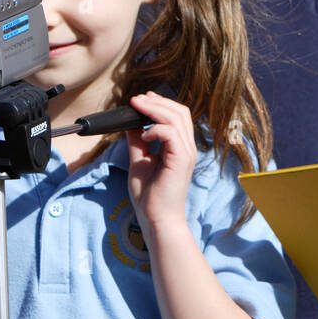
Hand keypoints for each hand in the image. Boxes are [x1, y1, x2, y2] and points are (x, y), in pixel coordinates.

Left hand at [125, 92, 196, 227]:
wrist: (156, 219)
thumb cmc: (149, 196)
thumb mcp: (139, 161)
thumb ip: (138, 142)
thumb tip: (131, 123)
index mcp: (179, 147)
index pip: (177, 116)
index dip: (160, 104)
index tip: (141, 100)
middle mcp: (186, 147)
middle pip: (180, 111)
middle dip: (158, 101)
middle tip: (137, 99)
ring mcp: (186, 153)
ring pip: (176, 118)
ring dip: (154, 109)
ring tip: (137, 107)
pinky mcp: (181, 160)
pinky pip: (171, 133)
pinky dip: (156, 128)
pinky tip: (144, 133)